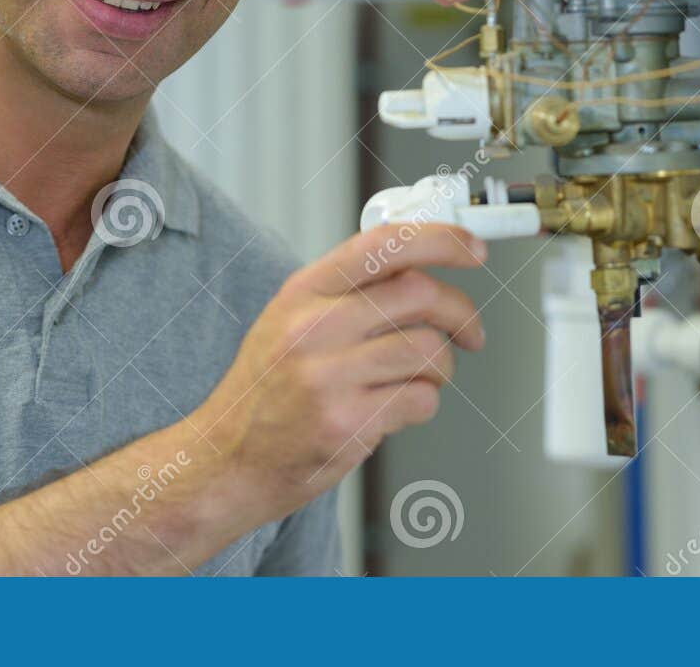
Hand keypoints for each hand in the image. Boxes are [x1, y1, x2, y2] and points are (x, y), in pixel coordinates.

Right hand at [191, 222, 486, 518]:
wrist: (227, 459)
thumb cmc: (266, 390)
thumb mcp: (291, 319)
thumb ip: (348, 291)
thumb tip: (420, 266)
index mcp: (303, 291)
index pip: (385, 245)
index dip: (441, 241)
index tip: (472, 250)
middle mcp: (314, 326)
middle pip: (421, 294)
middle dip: (461, 314)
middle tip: (469, 332)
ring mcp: (328, 376)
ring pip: (430, 350)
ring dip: (443, 367)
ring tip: (421, 378)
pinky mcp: (347, 422)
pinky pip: (421, 400)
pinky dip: (423, 404)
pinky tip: (395, 407)